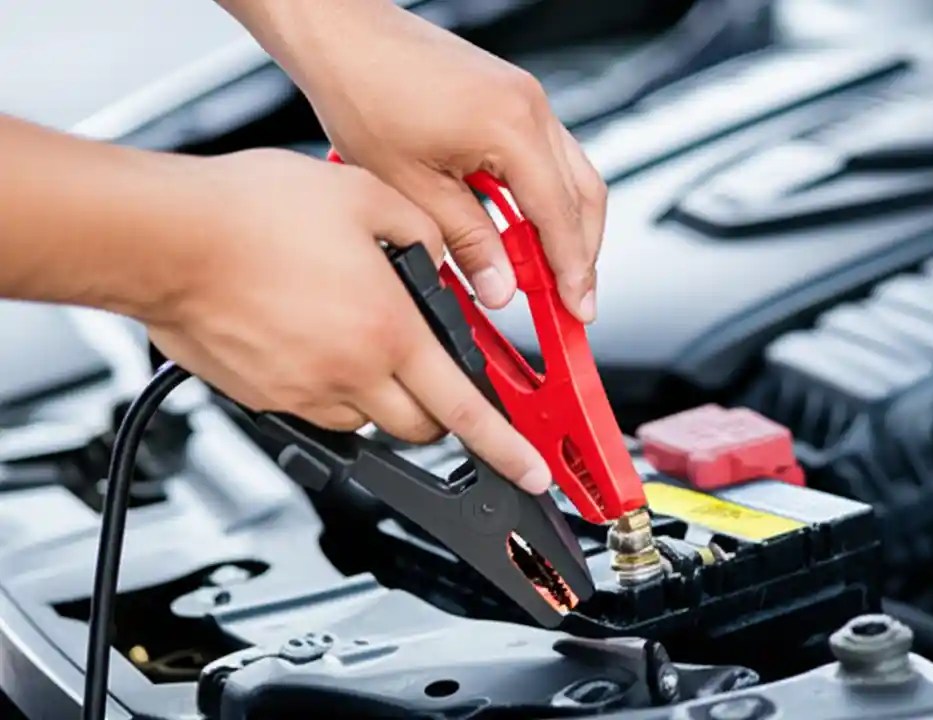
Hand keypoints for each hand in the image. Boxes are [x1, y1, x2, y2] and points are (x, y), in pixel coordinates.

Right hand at [143, 149, 551, 492]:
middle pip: (420, 429)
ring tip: (363, 339)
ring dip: (384, 399)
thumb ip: (420, 233)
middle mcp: (347, 374)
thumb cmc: (251, 212)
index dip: (505, 449)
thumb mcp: (365, 196)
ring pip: (367, 422)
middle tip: (440, 377)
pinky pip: (314, 411)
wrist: (164, 236)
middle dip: (442, 414)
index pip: (465, 410)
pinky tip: (314, 338)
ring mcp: (301, 392)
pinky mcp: (261, 396)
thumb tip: (440, 258)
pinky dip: (331, 390)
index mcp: (387, 332)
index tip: (529, 472)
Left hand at [236, 1, 605, 320]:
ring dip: (565, 226)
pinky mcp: (510, 96)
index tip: (576, 309)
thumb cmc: (364, 89)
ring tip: (544, 273)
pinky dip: (543, 197)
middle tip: (569, 301)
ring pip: (572, 175)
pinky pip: (547, 154)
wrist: (342, 35)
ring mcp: (525, 97)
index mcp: (511, 126)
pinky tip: (521, 227)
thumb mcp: (412, 186)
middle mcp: (530, 106)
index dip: (572, 270)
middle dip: (581, 253)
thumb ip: (467, 242)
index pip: (560, 216)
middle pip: (583, 195)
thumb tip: (499, 285)